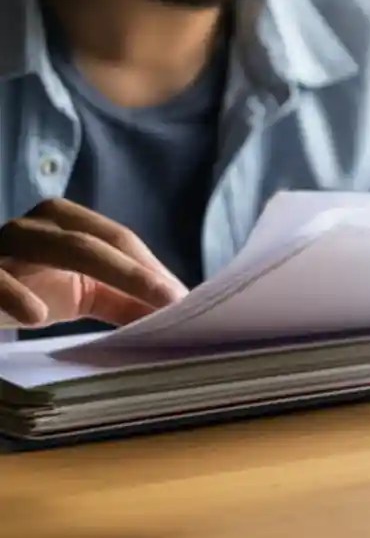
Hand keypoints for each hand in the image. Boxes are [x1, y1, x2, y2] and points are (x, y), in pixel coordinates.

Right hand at [0, 199, 187, 328]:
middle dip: (138, 272)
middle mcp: (34, 226)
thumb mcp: (78, 293)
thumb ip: (122, 300)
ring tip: (146, 304)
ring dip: (109, 274)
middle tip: (175, 301)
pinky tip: (36, 316)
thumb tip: (176, 311)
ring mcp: (3, 246)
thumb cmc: (25, 289)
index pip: (116, 238)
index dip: (150, 267)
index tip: (183, 297)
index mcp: (63, 221)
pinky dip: (14, 295)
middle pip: (95, 242)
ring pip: (58, 248)